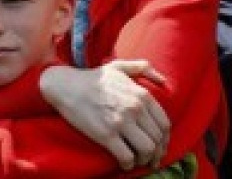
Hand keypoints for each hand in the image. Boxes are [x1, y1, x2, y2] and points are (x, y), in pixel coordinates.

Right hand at [39, 60, 169, 170]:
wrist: (66, 86)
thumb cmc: (93, 78)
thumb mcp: (119, 67)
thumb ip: (143, 68)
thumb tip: (163, 80)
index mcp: (141, 94)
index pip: (164, 124)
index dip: (165, 140)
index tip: (160, 147)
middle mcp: (135, 108)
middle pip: (157, 140)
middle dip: (156, 153)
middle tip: (150, 159)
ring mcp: (120, 122)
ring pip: (147, 150)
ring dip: (145, 160)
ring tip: (138, 161)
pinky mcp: (105, 135)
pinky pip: (127, 157)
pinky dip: (129, 165)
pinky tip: (125, 163)